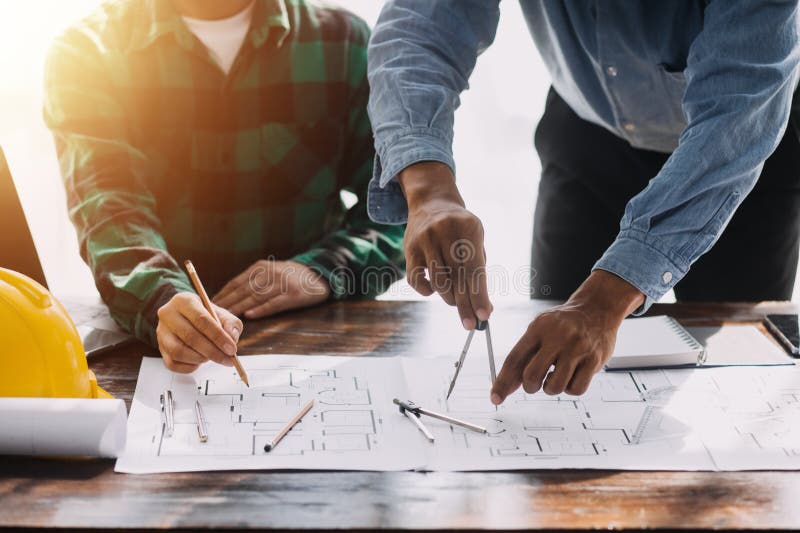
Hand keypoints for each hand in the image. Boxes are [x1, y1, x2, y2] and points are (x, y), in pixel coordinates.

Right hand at [156, 292, 242, 372]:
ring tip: (213, 357)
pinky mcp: (160, 349)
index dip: (218, 336)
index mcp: (184, 300)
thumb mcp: (221, 313)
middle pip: (190, 337)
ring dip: (200, 359)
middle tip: (228, 359)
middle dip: (213, 351)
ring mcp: (161, 333)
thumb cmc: (206, 315)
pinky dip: (190, 367)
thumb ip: (230, 323)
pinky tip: (200, 361)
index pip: (201, 319)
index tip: (232, 349)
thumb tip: (231, 338)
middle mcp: (168, 314)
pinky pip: (173, 364)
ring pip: (179, 352)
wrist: (185, 317)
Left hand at [212, 260, 329, 318]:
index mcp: (261, 267)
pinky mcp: (293, 295)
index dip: (222, 293)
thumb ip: (253, 281)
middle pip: (243, 289)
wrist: (320, 275)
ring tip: (225, 317)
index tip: (209, 304)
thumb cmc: (291, 277)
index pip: (236, 282)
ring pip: (255, 297)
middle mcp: (270, 273)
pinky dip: (260, 310)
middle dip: (226, 302)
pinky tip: (249, 316)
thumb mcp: (270, 271)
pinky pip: (274, 303)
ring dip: (239, 307)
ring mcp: (282, 283)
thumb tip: (230, 296)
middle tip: (211, 314)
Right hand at [399, 162, 491, 329]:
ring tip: (455, 301)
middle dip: (465, 305)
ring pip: (438, 282)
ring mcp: (425, 239)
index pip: (475, 270)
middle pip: (457, 278)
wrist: (432, 202)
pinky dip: (427, 290)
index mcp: (469, 228)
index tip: (484, 316)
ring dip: (448, 298)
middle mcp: (445, 232)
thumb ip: (479, 272)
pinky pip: (417, 280)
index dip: (479, 296)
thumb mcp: (475, 241)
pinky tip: (434, 288)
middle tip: (470, 324)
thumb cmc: (460, 230)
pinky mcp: (409, 248)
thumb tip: (484, 309)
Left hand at [490, 270, 644, 401]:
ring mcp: (577, 349)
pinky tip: (571, 376)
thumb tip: (506, 387)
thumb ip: (524, 356)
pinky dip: (570, 388)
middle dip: (530, 386)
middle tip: (535, 383)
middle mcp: (557, 337)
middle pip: (532, 375)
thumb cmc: (563, 324)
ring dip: (551, 388)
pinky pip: (576, 389)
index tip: (495, 398)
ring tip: (556, 376)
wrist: (597, 309)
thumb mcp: (539, 330)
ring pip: (555, 387)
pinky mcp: (594, 360)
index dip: (502, 382)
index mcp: (538, 328)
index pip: (514, 359)